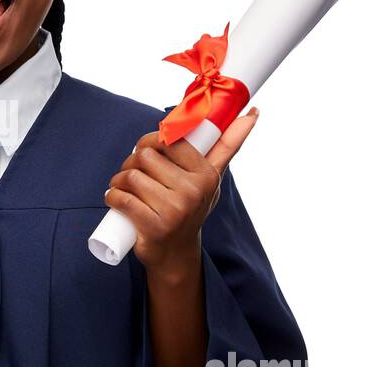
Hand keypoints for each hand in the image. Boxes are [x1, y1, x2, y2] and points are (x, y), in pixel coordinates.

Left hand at [105, 108, 259, 274]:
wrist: (175, 254)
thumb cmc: (190, 208)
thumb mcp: (211, 178)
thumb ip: (228, 145)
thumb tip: (253, 112)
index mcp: (206, 175)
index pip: (169, 140)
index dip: (151, 142)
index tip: (150, 150)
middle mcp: (193, 192)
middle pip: (144, 156)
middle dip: (131, 161)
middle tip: (134, 174)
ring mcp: (175, 210)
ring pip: (130, 176)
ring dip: (118, 181)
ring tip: (125, 189)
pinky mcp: (154, 226)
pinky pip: (121, 198)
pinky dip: (111, 197)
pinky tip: (116, 200)